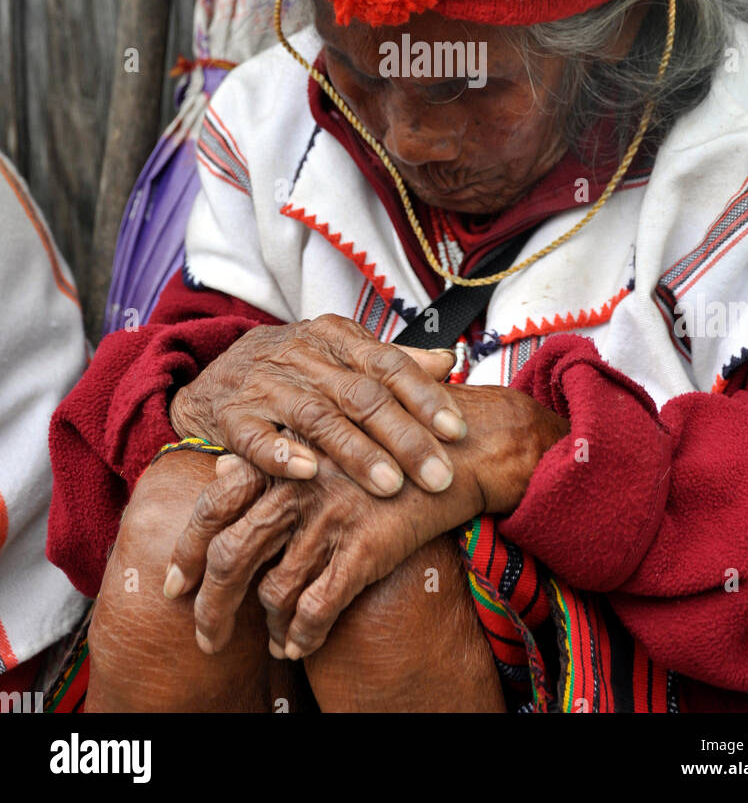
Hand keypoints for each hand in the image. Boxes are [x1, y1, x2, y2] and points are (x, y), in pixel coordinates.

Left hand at [164, 384, 567, 656]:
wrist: (456, 447)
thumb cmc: (388, 438)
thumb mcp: (326, 434)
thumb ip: (272, 453)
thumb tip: (222, 467)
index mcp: (282, 457)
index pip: (212, 506)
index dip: (187, 551)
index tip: (174, 585)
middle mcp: (296, 487)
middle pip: (231, 555)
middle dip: (211, 606)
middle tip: (206, 638)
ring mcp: (328, 518)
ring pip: (272, 590)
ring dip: (264, 627)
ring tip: (268, 643)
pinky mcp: (363, 548)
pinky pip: (317, 607)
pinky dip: (302, 635)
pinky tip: (301, 645)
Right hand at [169, 314, 466, 495]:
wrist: (213, 376)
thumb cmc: (292, 370)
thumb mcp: (339, 354)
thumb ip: (391, 361)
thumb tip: (448, 362)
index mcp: (335, 338)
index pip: (388, 364)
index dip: (425, 396)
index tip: (457, 431)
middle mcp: (303, 357)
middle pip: (361, 394)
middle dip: (405, 437)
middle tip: (439, 476)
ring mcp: (265, 386)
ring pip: (317, 416)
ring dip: (356, 452)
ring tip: (391, 486)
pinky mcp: (232, 416)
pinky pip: (256, 436)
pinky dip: (282, 454)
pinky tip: (310, 473)